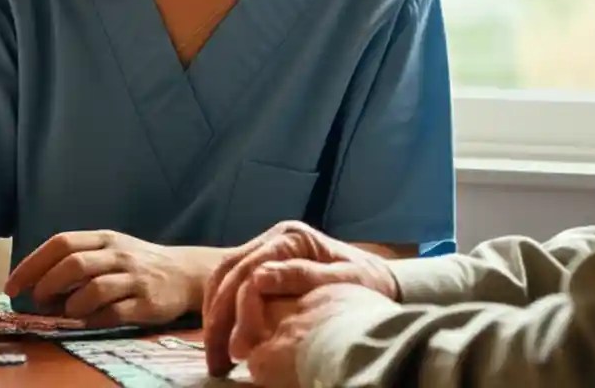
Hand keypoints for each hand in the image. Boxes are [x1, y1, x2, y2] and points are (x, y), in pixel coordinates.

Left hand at [4, 230, 198, 326]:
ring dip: (70, 306)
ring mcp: (135, 278)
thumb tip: (36, 285)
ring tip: (65, 313)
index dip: (32, 264)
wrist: (186, 273)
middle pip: (74, 265)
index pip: (61, 243)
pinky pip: (114, 314)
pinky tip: (87, 322)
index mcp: (105, 238)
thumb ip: (77, 260)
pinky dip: (93, 320)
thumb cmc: (137, 264)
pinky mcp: (147, 303)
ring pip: (94, 289)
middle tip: (37, 302)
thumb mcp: (109, 250)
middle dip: (47, 285)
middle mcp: (119, 254)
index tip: (13, 286)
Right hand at [203, 221, 398, 375]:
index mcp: (292, 237)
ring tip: (215, 354)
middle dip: (217, 317)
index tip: (232, 347)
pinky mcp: (264, 262)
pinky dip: (221, 309)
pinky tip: (222, 337)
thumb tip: (259, 278)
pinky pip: (231, 282)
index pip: (248, 270)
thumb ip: (305, 277)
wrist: (379, 278)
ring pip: (223, 276)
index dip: (233, 310)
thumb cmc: (367, 282)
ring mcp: (267, 247)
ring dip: (214, 315)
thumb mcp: (345, 280)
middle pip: (229, 272)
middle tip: (215, 358)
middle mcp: (275, 237)